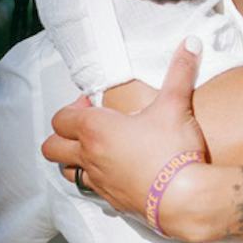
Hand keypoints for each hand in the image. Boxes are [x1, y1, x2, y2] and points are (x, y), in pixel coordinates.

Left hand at [41, 38, 206, 217]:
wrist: (184, 197)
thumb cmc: (173, 150)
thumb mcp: (176, 105)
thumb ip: (180, 71)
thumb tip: (190, 42)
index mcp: (95, 129)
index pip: (61, 117)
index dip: (73, 107)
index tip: (93, 103)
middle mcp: (89, 156)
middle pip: (51, 147)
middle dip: (62, 135)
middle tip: (88, 127)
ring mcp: (98, 181)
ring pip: (65, 171)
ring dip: (72, 159)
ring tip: (97, 150)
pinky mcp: (111, 200)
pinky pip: (89, 189)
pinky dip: (94, 180)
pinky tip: (115, 173)